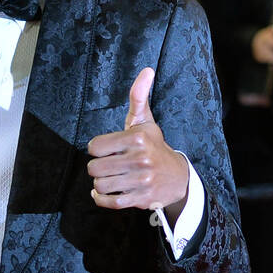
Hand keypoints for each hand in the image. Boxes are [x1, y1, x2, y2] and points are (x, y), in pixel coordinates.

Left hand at [86, 68, 189, 223]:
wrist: (178, 177)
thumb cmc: (154, 146)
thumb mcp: (145, 121)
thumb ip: (138, 97)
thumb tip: (146, 70)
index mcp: (137, 138)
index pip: (94, 147)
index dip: (97, 149)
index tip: (107, 150)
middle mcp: (140, 159)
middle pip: (94, 169)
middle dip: (98, 168)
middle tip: (109, 166)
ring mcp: (141, 181)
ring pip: (100, 186)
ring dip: (100, 184)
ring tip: (111, 178)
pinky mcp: (141, 199)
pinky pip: (110, 203)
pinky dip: (102, 199)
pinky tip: (105, 193)